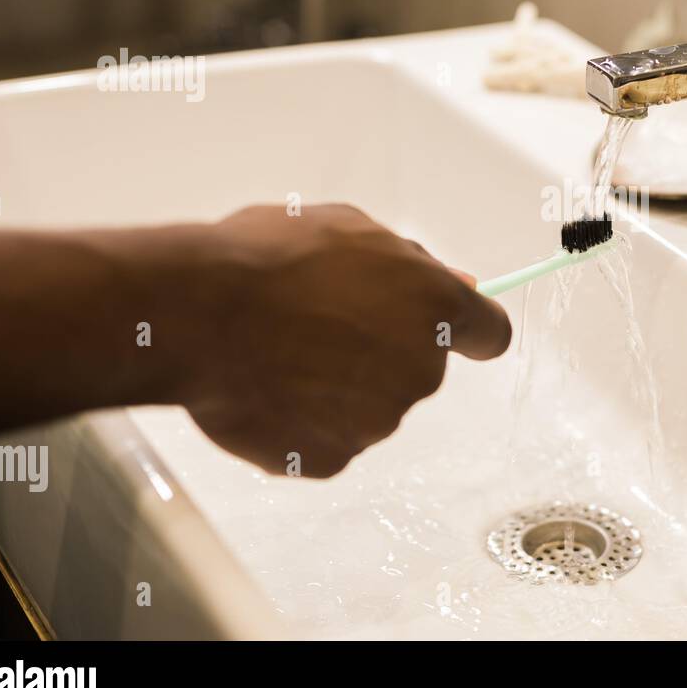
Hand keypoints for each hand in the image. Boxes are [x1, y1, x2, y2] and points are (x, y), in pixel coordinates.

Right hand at [176, 204, 510, 476]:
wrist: (196, 315)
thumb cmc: (267, 259)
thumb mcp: (349, 229)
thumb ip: (412, 262)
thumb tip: (459, 284)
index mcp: (435, 309)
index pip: (489, 333)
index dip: (469, 331)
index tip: (456, 332)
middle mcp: (419, 371)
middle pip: (417, 367)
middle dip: (381, 349)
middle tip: (320, 321)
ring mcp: (377, 422)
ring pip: (369, 404)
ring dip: (338, 385)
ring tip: (279, 350)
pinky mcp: (331, 458)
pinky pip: (327, 439)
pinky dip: (303, 421)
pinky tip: (267, 388)